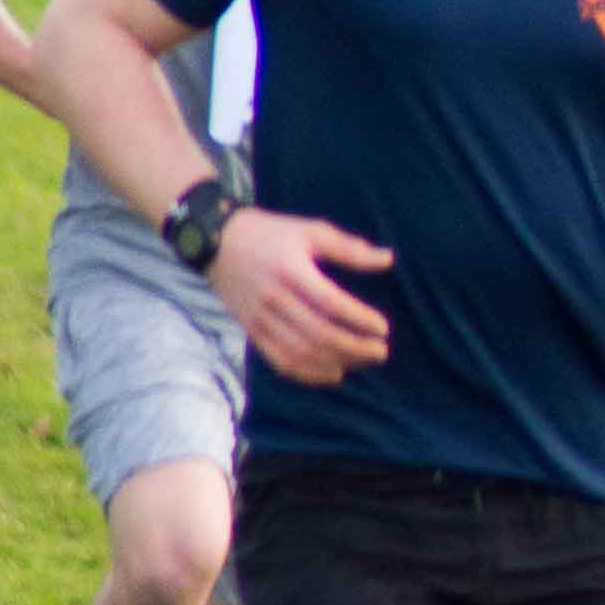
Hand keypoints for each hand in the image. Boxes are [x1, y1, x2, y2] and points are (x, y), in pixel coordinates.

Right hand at [213, 211, 392, 383]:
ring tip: (365, 361)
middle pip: (318, 333)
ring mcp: (259, 317)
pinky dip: (308, 373)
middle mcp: (273, 298)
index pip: (329, 303)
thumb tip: (389, 258)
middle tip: (382, 351)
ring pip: (301, 351)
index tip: (382, 328)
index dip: (359, 319)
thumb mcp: (311, 231)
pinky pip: (279, 360)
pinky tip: (334, 373)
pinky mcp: (250, 330)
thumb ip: (349, 249)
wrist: (215, 241)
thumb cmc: (270, 233)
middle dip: (355, 347)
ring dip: (337, 362)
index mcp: (291, 271)